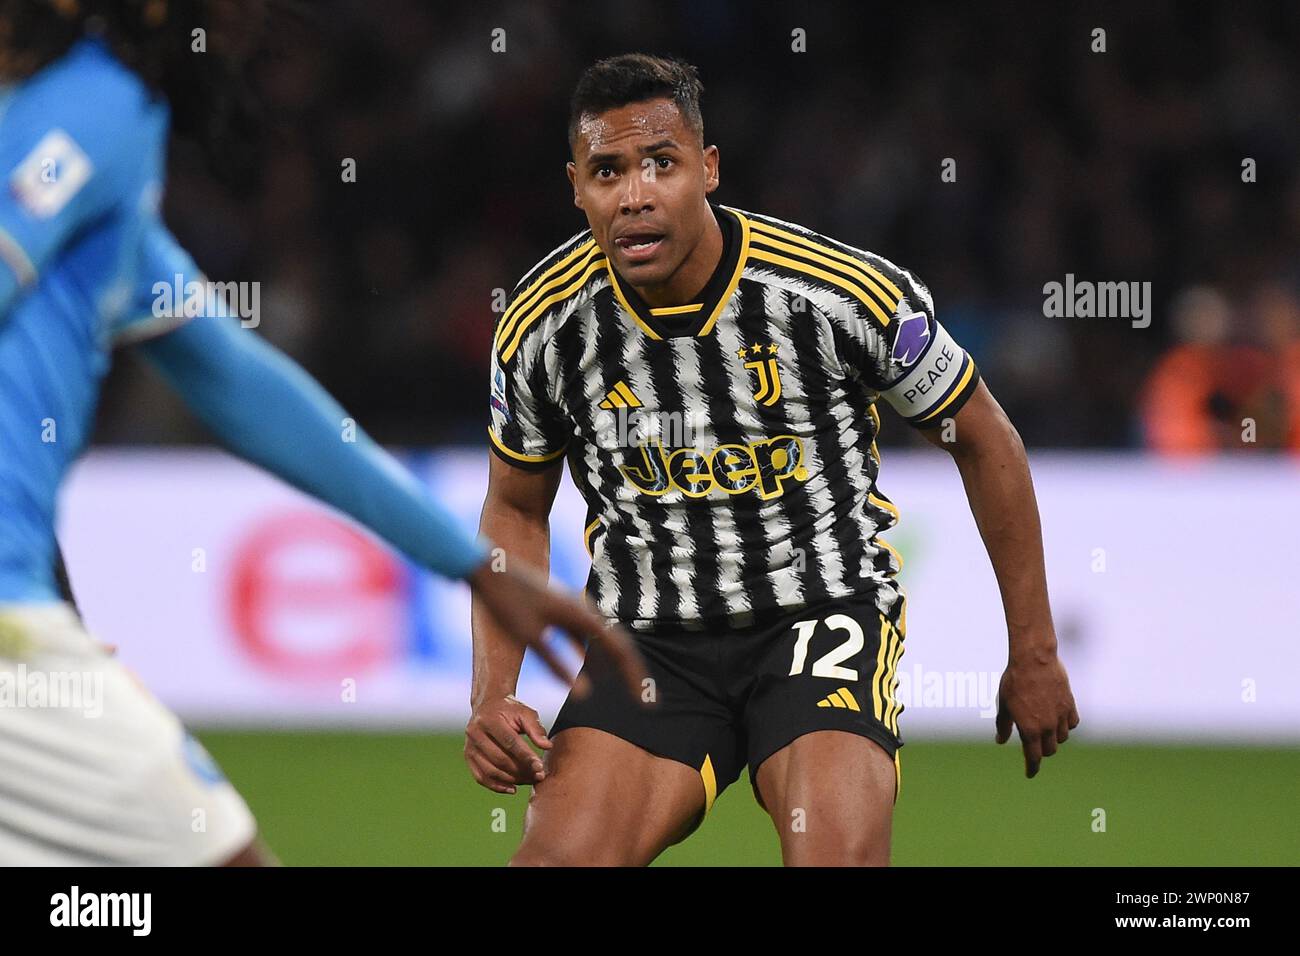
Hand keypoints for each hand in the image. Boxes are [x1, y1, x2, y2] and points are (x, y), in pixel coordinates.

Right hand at [464, 693, 549, 793]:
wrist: (488, 705)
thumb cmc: (510, 710)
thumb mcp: (525, 713)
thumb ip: (536, 729)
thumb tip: (547, 747)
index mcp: (489, 719)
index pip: (510, 742)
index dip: (526, 756)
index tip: (540, 767)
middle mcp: (475, 733)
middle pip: (500, 759)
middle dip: (521, 771)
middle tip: (538, 776)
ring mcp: (469, 746)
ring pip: (491, 771)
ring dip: (512, 780)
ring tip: (529, 780)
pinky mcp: (468, 756)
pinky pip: (481, 777)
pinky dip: (496, 786)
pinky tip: (512, 789)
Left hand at [467, 559, 644, 696]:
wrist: (489, 570)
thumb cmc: (507, 603)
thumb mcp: (530, 638)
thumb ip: (556, 666)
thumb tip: (583, 695)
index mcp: (582, 616)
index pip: (620, 651)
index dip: (634, 677)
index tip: (645, 702)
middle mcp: (584, 610)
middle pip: (617, 645)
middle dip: (630, 673)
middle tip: (643, 700)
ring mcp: (573, 609)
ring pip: (602, 641)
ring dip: (613, 665)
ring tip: (624, 688)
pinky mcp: (561, 611)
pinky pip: (585, 637)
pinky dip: (592, 656)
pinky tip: (591, 673)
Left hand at [994, 648, 1079, 777]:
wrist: (1034, 660)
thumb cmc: (1014, 682)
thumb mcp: (1004, 704)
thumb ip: (1004, 725)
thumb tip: (1000, 741)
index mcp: (1030, 730)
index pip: (1034, 757)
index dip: (1032, 768)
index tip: (1030, 773)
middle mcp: (1048, 727)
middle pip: (1049, 750)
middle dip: (1041, 751)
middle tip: (1034, 746)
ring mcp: (1061, 716)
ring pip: (1062, 738)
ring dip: (1054, 738)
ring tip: (1045, 730)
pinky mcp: (1070, 705)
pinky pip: (1072, 724)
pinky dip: (1066, 726)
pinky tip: (1059, 720)